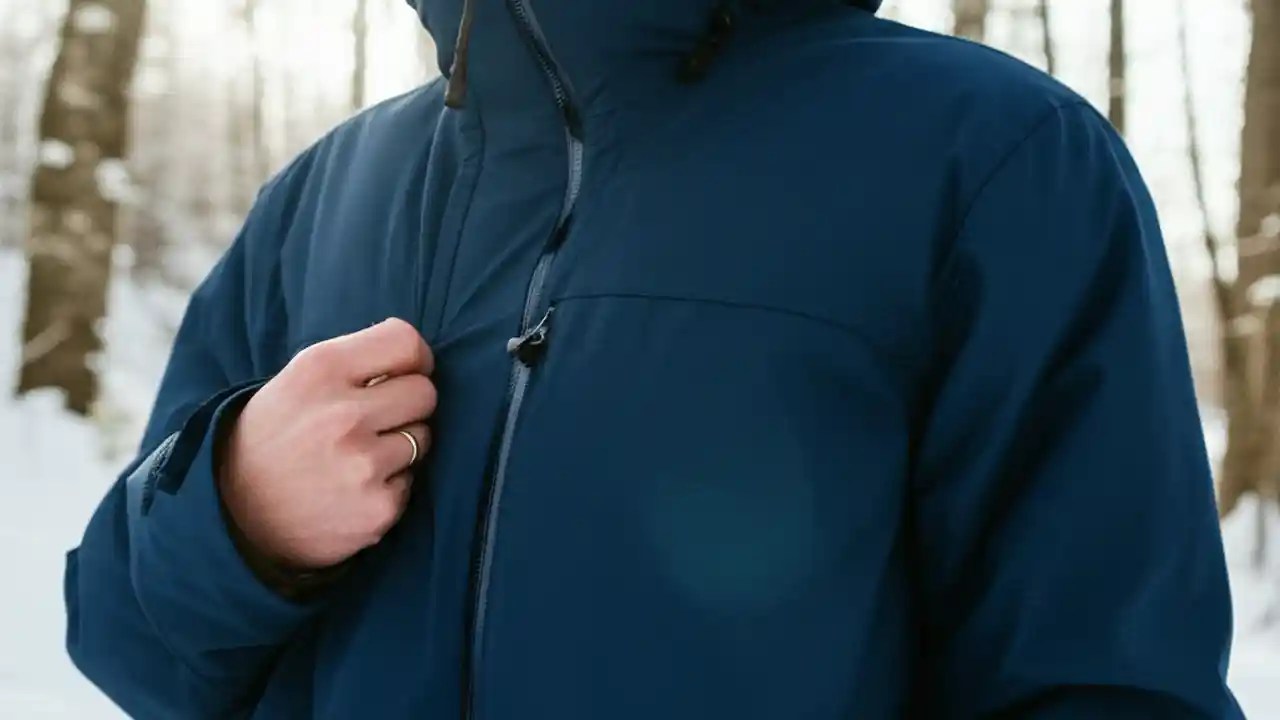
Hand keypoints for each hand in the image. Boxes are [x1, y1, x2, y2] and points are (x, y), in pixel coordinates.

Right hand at [219, 318, 436, 571]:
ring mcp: (363, 465)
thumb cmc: (275, 436)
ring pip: (423, 437)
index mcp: (321, 369)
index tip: (408, 373)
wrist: (233, 514)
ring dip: (400, 446)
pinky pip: (412, 481)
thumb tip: (418, 360)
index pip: (406, 343)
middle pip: (425, 392)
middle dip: (408, 405)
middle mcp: (344, 414)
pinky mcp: (379, 508)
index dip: (416, 359)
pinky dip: (390, 485)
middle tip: (377, 420)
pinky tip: (354, 490)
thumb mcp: (297, 380)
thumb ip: (354, 362)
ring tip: (356, 457)